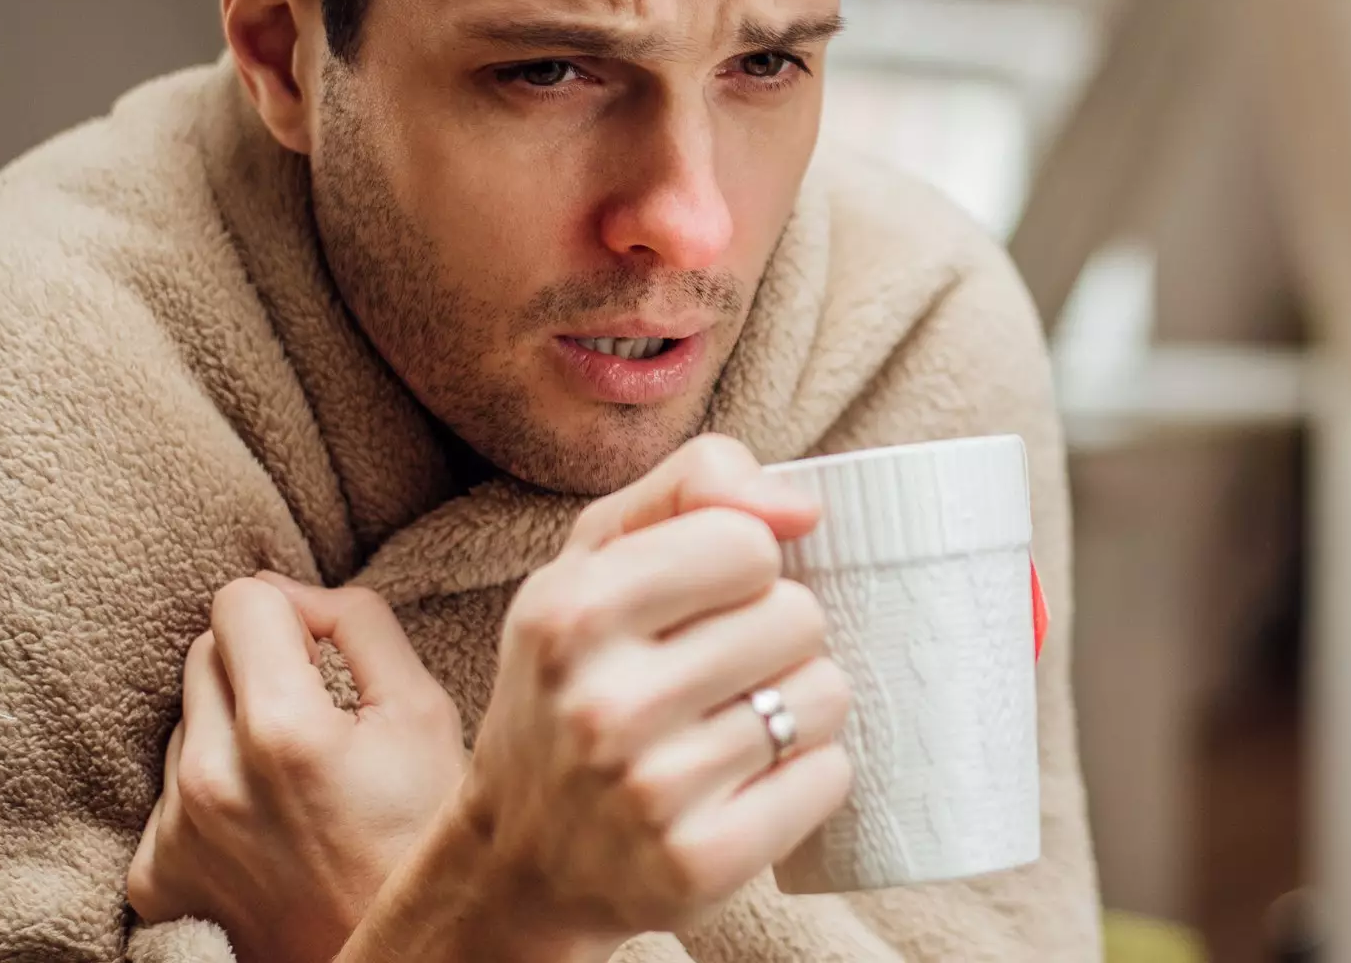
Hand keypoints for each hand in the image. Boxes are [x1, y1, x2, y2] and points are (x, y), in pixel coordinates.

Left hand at [128, 575, 467, 962]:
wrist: (395, 959)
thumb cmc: (422, 836)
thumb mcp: (424, 713)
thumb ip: (358, 624)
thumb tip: (288, 590)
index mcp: (284, 729)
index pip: (239, 600)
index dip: (291, 613)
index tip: (323, 654)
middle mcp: (212, 780)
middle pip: (204, 653)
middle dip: (258, 666)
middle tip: (317, 717)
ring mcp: (176, 834)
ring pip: (186, 721)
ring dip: (231, 729)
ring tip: (294, 781)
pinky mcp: (154, 877)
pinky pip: (166, 793)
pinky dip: (211, 794)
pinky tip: (265, 826)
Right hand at [402, 434, 854, 957]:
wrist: (522, 856)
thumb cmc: (575, 679)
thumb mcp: (595, 559)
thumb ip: (691, 487)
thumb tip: (802, 509)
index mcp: (572, 612)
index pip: (747, 543)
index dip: (743, 567)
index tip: (703, 601)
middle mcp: (604, 704)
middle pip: (797, 618)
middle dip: (773, 636)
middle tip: (715, 673)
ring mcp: (652, 793)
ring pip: (825, 695)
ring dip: (795, 705)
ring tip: (728, 726)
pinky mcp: (700, 864)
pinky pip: (828, 777)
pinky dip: (805, 775)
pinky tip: (744, 782)